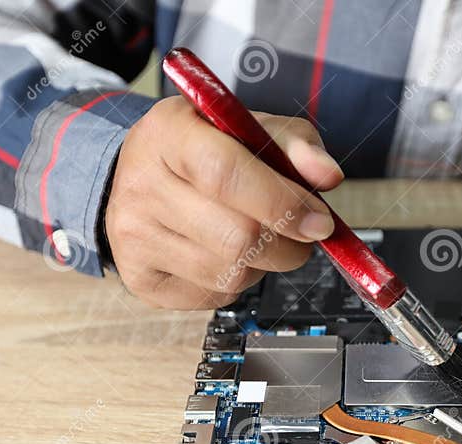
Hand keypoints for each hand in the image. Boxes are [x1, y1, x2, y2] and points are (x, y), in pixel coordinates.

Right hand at [104, 98, 342, 308]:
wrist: (142, 178)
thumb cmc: (204, 150)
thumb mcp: (249, 129)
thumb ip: (295, 143)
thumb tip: (327, 175)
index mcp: (169, 134)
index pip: (226, 175)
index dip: (282, 204)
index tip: (319, 222)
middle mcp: (142, 185)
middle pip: (237, 237)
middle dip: (287, 244)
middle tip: (301, 234)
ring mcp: (134, 237)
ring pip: (231, 272)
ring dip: (264, 264)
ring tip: (258, 238)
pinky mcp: (139, 279)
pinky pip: (215, 295)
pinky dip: (238, 281)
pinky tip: (226, 253)